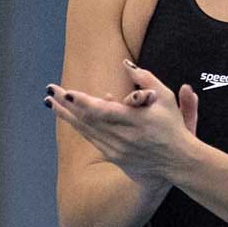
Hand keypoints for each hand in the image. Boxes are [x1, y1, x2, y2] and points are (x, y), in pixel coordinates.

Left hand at [46, 60, 199, 182]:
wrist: (177, 163)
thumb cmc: (172, 127)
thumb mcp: (165, 98)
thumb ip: (145, 78)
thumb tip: (125, 63)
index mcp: (134, 121)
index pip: (102, 111)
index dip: (82, 102)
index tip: (66, 92)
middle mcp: (122, 137)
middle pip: (87, 120)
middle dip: (66, 104)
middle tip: (50, 91)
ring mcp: (116, 149)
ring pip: (85, 130)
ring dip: (67, 115)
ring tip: (52, 102)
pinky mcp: (113, 156)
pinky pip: (91, 138)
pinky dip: (79, 126)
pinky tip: (69, 116)